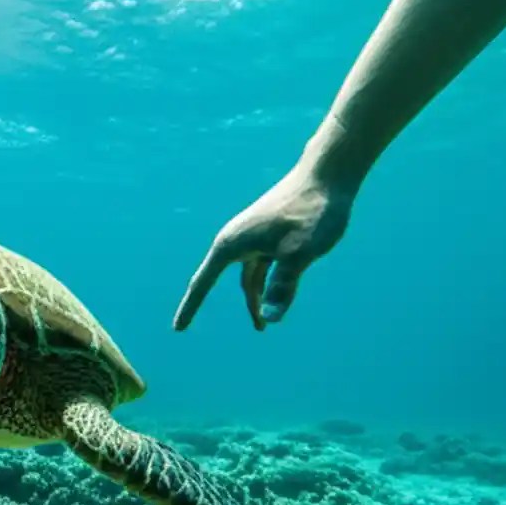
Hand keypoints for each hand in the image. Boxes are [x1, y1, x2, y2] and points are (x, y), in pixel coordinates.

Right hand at [173, 165, 354, 330]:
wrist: (327, 174)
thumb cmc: (312, 210)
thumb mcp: (300, 252)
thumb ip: (283, 286)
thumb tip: (271, 318)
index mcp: (232, 244)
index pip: (202, 283)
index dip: (190, 308)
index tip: (178, 329)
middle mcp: (238, 241)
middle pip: (222, 281)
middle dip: (228, 306)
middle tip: (213, 329)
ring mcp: (255, 237)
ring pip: (249, 277)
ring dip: (254, 299)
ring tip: (263, 327)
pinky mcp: (272, 235)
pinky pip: (263, 267)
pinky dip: (268, 284)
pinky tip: (280, 295)